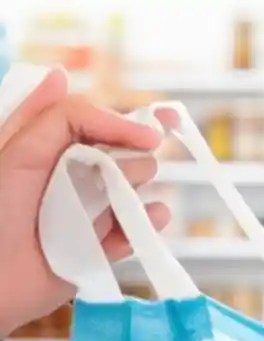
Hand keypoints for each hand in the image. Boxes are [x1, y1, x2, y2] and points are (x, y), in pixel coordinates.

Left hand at [0, 69, 170, 335]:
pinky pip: (133, 234)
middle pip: (120, 155)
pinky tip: (152, 218)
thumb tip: (61, 73)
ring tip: (125, 196)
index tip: (150, 133)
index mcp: (46, 152)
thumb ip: (47, 121)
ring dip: (136, 189)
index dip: (125, 122)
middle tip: (141, 158)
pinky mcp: (97, 250)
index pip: (93, 123)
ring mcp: (86, 215)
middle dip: (133, 156)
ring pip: (131, 192)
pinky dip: (145, 226)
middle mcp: (69, 180)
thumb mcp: (17, 156)